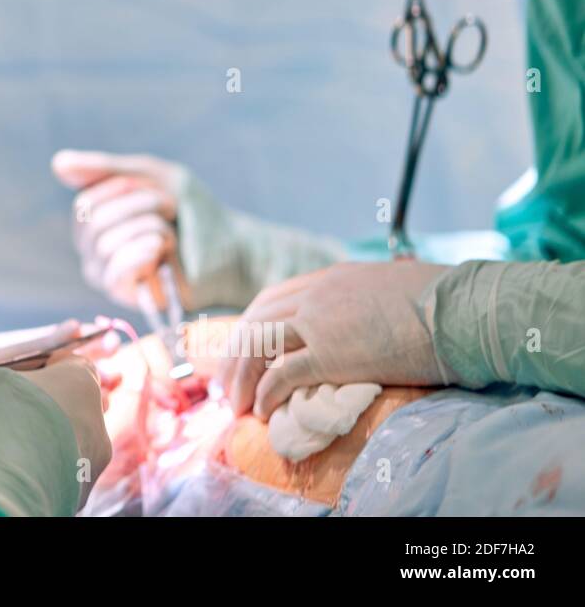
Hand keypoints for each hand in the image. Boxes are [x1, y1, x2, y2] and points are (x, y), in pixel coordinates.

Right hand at [51, 149, 188, 307]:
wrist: (235, 251)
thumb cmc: (196, 213)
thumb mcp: (153, 176)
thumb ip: (107, 169)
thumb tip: (57, 163)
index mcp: (96, 218)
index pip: (85, 202)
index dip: (124, 189)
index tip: (159, 189)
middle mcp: (93, 247)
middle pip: (92, 221)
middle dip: (139, 206)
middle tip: (170, 209)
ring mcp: (105, 273)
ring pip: (104, 244)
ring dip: (150, 229)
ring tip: (171, 235)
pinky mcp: (124, 296)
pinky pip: (113, 273)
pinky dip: (139, 255)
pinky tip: (160, 252)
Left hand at [222, 261, 451, 418]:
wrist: (461, 309)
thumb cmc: (441, 299)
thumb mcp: (389, 284)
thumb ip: (365, 297)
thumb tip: (368, 307)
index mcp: (328, 279)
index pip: (271, 300)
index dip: (251, 328)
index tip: (244, 351)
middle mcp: (315, 296)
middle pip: (256, 322)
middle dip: (235, 356)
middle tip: (229, 384)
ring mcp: (320, 324)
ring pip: (258, 347)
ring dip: (241, 378)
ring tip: (237, 405)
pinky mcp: (331, 355)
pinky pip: (282, 375)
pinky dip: (265, 394)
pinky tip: (261, 410)